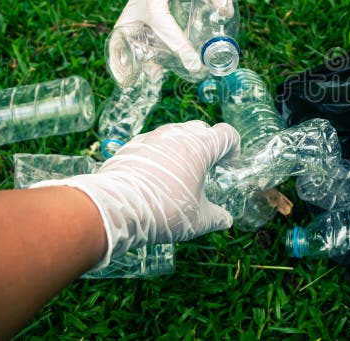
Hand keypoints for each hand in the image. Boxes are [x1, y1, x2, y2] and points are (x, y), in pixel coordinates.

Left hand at [32, 121, 238, 268]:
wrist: (116, 208)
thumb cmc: (164, 211)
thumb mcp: (198, 220)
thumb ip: (217, 217)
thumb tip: (226, 220)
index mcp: (200, 147)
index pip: (227, 134)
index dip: (233, 148)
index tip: (229, 165)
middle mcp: (177, 135)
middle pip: (202, 129)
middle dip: (209, 146)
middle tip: (206, 168)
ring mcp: (153, 137)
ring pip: (176, 134)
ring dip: (183, 148)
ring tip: (180, 172)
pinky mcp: (132, 145)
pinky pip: (153, 144)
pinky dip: (160, 154)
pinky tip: (155, 176)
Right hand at [115, 0, 233, 72]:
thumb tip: (225, 12)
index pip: (160, 23)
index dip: (175, 44)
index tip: (192, 62)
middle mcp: (138, 0)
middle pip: (125, 33)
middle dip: (127, 57)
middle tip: (140, 81)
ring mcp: (137, 5)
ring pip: (125, 36)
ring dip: (130, 58)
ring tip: (144, 82)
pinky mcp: (143, 10)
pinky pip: (133, 34)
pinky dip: (135, 51)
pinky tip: (149, 69)